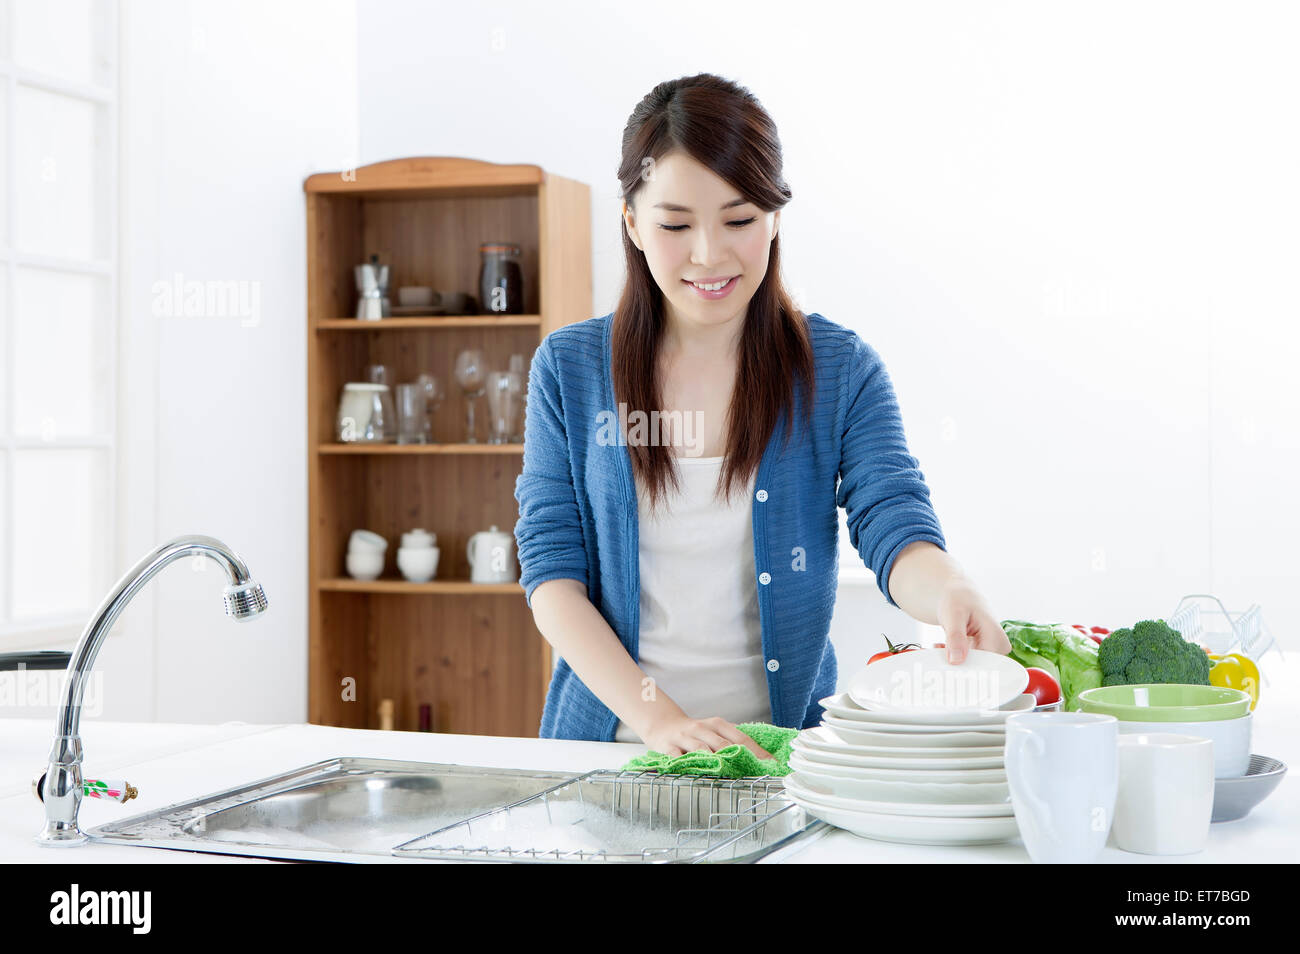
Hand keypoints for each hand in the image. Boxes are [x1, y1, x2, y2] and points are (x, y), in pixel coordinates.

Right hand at [642, 715, 771, 759]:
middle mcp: (702, 728)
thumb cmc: (694, 732)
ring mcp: (685, 737)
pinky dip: (685, 763)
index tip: (772, 765)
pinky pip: (677, 756)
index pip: (742, 738)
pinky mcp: (668, 746)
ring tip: (729, 771)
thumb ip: (732, 739)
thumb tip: (761, 756)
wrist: (662, 724)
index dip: (758, 752)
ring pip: (701, 748)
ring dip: (715, 759)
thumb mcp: (714, 729)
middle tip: (756, 773)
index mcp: (717, 724)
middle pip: (724, 743)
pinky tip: (694, 771)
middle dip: (740, 758)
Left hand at [936, 579, 1009, 663]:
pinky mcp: (980, 653)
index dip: (966, 669)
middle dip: (956, 665)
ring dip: (952, 660)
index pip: (986, 666)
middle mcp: (997, 647)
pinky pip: (965, 663)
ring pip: (969, 667)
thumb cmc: (958, 600)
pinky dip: (951, 656)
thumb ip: (955, 637)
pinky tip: (942, 645)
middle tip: (939, 653)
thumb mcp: (954, 615)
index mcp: (997, 637)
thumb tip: (956, 659)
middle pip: (978, 670)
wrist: (957, 595)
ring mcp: (989, 651)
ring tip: (940, 645)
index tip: (948, 666)